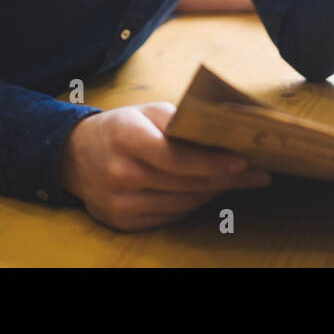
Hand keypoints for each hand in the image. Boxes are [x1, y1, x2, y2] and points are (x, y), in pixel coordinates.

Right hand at [59, 103, 271, 229]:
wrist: (75, 156)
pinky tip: (207, 192)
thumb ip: (181, 121)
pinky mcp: (122, 222)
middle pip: (185, 184)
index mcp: (127, 138)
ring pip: (182, 203)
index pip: (178, 158)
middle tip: (257, 174)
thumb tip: (222, 135)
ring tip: (237, 181)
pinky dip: (192, 204)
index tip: (244, 162)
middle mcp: (121, 173)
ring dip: (213, 192)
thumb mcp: (147, 111)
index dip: (213, 163)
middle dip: (226, 179)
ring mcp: (120, 203)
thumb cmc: (121, 128)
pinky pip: (170, 216)